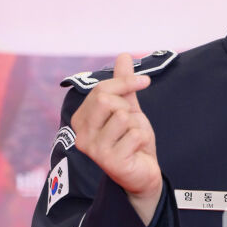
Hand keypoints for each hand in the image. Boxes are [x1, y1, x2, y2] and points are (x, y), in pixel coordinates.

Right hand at [71, 53, 162, 225]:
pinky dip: (143, 139)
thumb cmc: (132, 140)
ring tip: (132, 139)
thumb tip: (123, 54)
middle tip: (131, 123)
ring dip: (136, 126)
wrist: (143, 172)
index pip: (100, 89)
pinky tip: (136, 150)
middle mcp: (81, 135)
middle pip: (106, 100)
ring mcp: (93, 150)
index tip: (145, 81)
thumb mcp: (129, 107)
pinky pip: (135, 134)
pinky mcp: (109, 162)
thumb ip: (124, 83)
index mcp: (81, 119)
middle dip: (127, 107)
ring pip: (122, 117)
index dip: (126, 81)